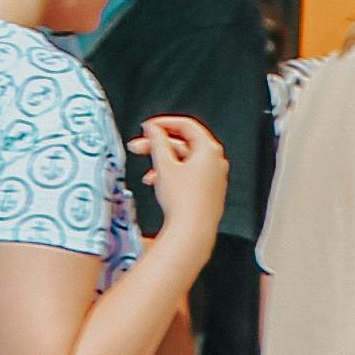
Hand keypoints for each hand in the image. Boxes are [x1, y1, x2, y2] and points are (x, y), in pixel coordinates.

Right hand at [135, 111, 231, 266]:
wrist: (193, 232)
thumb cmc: (183, 200)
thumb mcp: (164, 165)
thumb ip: (157, 142)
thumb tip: (153, 129)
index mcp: (209, 150)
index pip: (186, 125)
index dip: (164, 123)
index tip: (147, 127)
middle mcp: (215, 161)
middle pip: (184, 144)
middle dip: (159, 146)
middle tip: (138, 146)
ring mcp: (213, 177)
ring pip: (184, 161)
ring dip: (163, 163)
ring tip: (147, 172)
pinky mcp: (208, 191)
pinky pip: (189, 175)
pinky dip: (172, 175)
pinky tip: (157, 183)